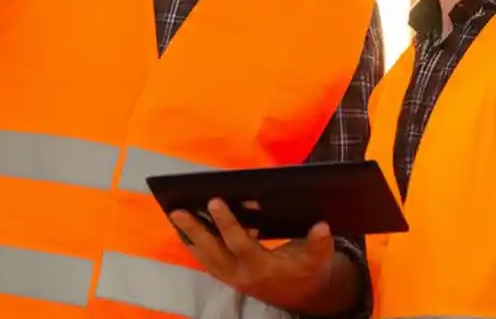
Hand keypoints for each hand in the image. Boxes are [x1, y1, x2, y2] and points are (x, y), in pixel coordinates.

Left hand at [170, 199, 336, 311]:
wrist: (301, 296)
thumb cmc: (307, 270)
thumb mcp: (318, 258)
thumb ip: (319, 243)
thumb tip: (322, 226)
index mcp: (262, 268)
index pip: (239, 243)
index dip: (226, 223)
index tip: (214, 200)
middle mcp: (241, 274)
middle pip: (211, 252)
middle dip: (194, 230)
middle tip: (176, 209)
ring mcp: (231, 277)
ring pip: (203, 257)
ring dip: (187, 236)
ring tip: (173, 214)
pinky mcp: (226, 275)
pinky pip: (204, 259)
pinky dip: (193, 243)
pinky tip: (183, 225)